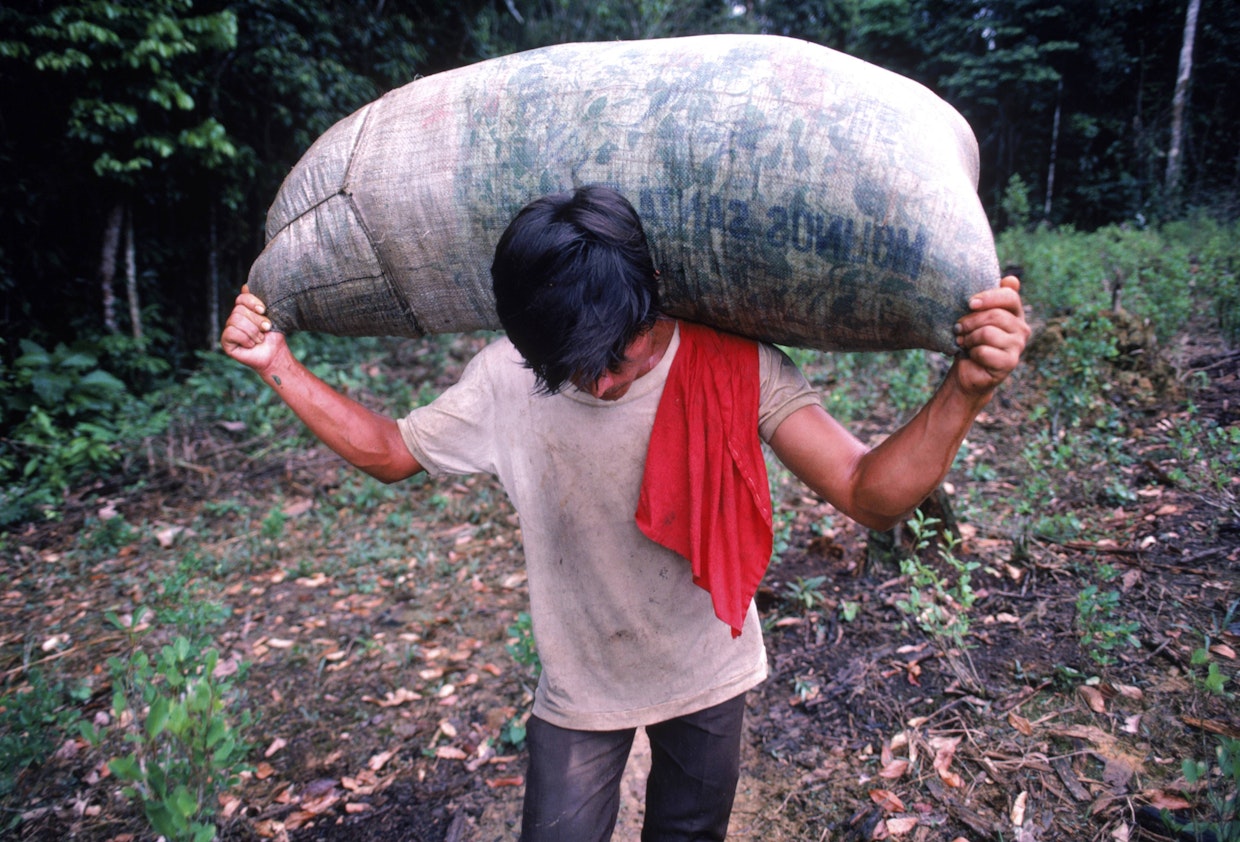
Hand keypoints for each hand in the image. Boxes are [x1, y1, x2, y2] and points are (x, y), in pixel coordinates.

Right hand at [220, 284, 286, 372]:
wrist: (275, 354)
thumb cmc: (273, 335)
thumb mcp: (269, 315)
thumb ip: (259, 302)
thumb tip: (246, 286)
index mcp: (244, 310)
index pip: (241, 298)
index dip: (252, 302)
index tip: (264, 310)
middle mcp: (234, 318)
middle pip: (239, 310)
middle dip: (256, 321)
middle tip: (265, 329)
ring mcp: (229, 330)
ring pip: (236, 320)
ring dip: (253, 331)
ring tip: (259, 339)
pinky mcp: (226, 342)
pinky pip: (231, 332)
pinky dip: (245, 339)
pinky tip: (250, 345)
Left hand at [951, 275, 1029, 395]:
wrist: (967, 371)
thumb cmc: (970, 340)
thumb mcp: (976, 315)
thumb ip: (990, 298)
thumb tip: (1012, 279)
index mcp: (1015, 312)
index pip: (1009, 296)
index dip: (988, 297)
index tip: (969, 303)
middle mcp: (1022, 328)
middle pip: (994, 315)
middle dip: (970, 322)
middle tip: (958, 329)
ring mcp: (1018, 346)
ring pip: (987, 333)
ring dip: (969, 338)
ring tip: (964, 342)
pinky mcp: (1010, 363)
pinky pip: (984, 351)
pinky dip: (972, 353)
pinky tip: (971, 355)